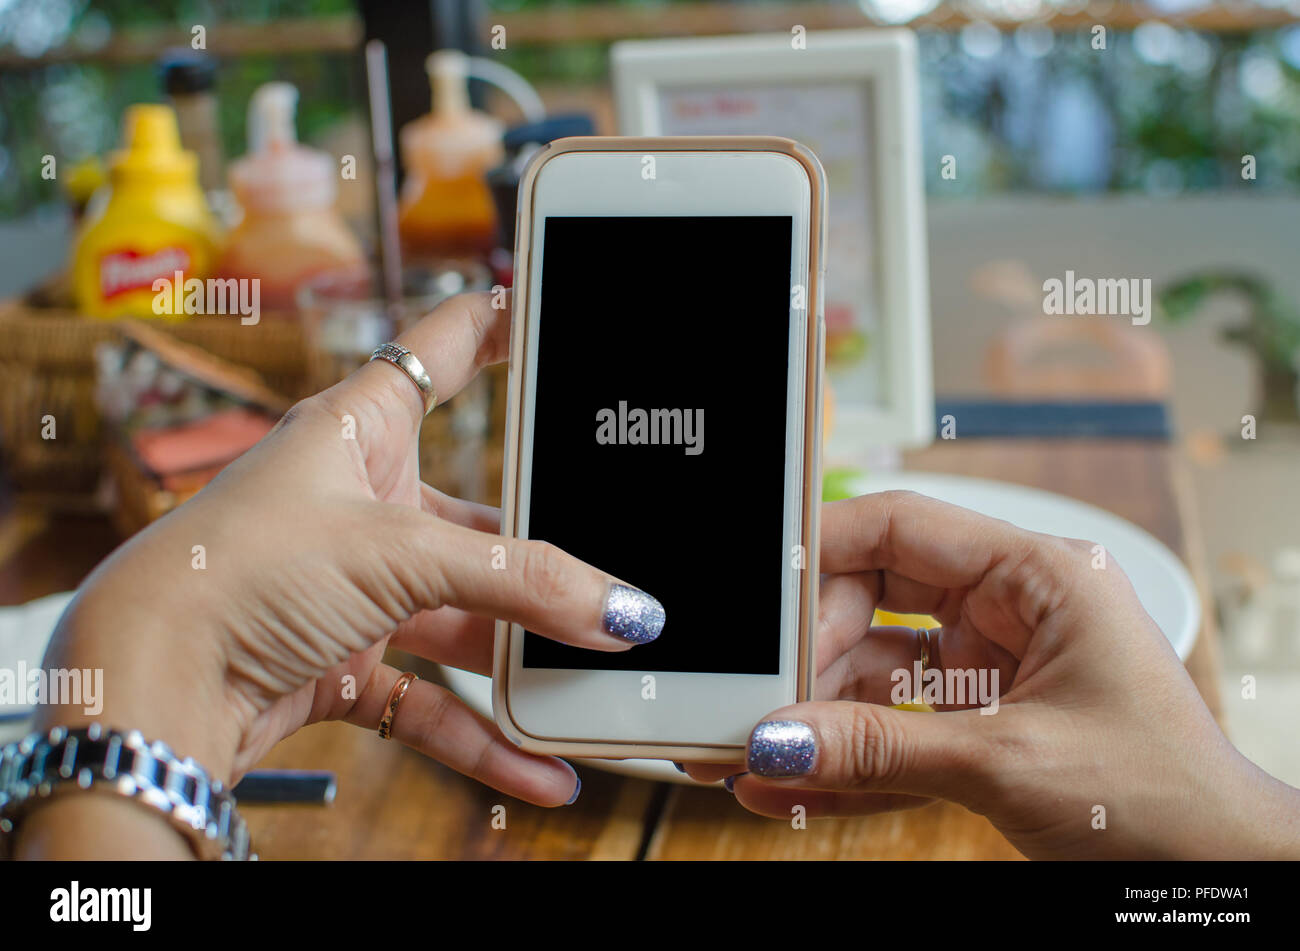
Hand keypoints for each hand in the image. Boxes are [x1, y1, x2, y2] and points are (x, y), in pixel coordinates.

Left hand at [29, 292, 663, 841]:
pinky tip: (535, 765)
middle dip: (541, 551)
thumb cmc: (239, 571)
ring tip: (587, 677)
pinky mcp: (341, 658)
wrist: (148, 686)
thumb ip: (519, 581)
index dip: (492, 325)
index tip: (544, 308)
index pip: (440, 351)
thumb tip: (621, 609)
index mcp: (358, 428)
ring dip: (518, 653)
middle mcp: (357, 500)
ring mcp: (350, 583)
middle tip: (611, 565)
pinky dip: (482, 732)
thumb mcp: (398, 554)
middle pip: (477, 515)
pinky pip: (431, 697)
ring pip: (461, 612)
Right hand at [689, 491, 1299, 858]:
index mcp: (1037, 577)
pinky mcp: (976, 728)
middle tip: (757, 694)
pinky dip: (845, 758)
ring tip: (759, 751)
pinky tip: (792, 783)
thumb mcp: (1010, 761)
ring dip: (817, 714)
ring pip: (874, 672)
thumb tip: (781, 740)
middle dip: (810, 651)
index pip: (902, 527)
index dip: (821, 547)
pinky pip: (892, 731)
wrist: (1214, 875)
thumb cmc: (1166, 799)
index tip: (761, 589)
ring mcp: (990, 671)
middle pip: (874, 599)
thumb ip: (882, 749)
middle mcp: (1009, 612)